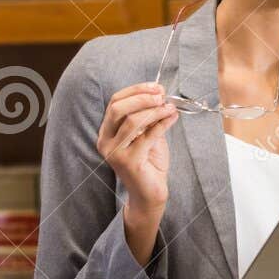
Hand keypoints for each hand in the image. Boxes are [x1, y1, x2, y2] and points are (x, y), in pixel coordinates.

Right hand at [98, 81, 180, 212]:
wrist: (150, 192)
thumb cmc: (149, 162)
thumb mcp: (147, 134)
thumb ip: (149, 117)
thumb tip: (160, 94)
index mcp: (106, 132)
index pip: (115, 102)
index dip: (135, 91)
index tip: (156, 87)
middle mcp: (106, 141)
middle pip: (118, 109)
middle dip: (141, 98)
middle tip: (161, 95)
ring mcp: (115, 153)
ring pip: (133, 121)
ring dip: (154, 110)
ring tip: (170, 107)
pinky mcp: (129, 162)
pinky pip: (148, 136)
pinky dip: (163, 123)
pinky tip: (173, 117)